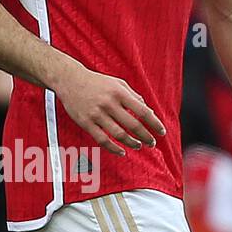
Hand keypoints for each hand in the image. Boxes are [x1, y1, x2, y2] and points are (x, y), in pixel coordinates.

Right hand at [52, 63, 166, 155]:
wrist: (69, 80)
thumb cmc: (96, 82)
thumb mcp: (118, 83)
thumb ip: (134, 97)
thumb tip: (149, 112)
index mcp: (119, 93)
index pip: (143, 111)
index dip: (155, 124)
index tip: (161, 132)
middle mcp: (108, 103)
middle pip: (133, 125)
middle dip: (146, 137)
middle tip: (152, 143)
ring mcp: (96, 114)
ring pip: (119, 135)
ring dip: (132, 143)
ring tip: (138, 145)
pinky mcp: (86, 122)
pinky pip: (102, 140)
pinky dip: (114, 149)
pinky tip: (121, 152)